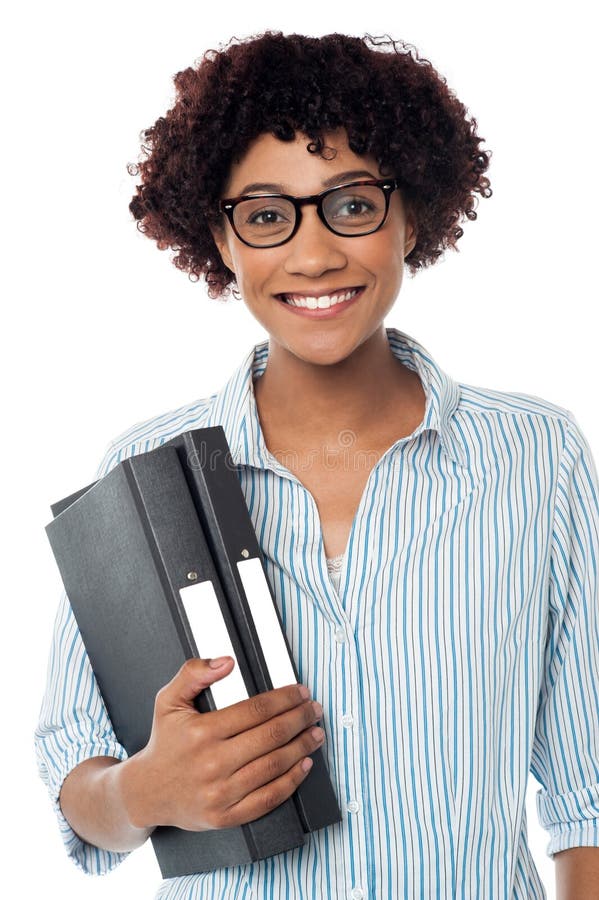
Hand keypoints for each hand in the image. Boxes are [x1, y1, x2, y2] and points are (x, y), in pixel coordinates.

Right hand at [122, 656, 324, 831]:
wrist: (146, 792)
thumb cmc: (164, 743)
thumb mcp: (168, 700)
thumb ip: (193, 673)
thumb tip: (226, 663)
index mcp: (201, 732)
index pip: (256, 710)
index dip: (285, 699)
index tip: (300, 692)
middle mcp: (212, 763)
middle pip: (271, 737)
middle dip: (300, 720)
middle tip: (314, 710)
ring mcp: (220, 792)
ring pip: (274, 767)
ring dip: (302, 748)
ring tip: (316, 734)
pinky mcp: (225, 816)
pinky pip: (268, 799)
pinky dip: (291, 782)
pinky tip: (304, 765)